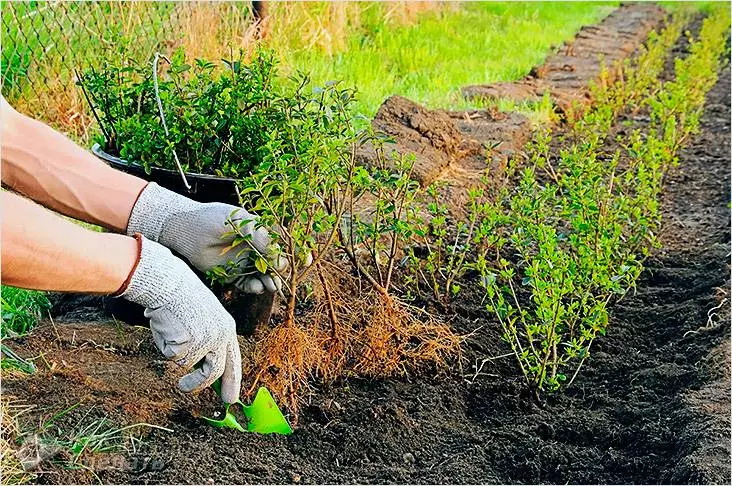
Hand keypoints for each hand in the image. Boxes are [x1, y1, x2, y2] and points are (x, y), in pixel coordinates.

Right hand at [118, 235, 241, 402]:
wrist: (169, 282)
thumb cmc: (182, 298)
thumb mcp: (204, 318)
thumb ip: (208, 342)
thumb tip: (203, 370)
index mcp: (227, 329)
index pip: (233, 361)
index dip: (233, 381)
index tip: (231, 398)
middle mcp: (220, 336)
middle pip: (214, 372)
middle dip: (198, 385)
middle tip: (185, 387)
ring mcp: (205, 341)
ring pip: (187, 364)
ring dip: (175, 354)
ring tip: (169, 333)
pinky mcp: (188, 343)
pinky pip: (171, 356)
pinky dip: (164, 345)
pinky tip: (166, 326)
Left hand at [126, 182, 283, 293]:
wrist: (182, 230)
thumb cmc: (209, 219)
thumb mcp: (237, 222)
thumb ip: (259, 237)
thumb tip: (278, 255)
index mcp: (258, 230)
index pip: (282, 242)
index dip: (294, 252)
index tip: (304, 260)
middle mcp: (253, 246)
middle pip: (275, 262)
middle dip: (282, 271)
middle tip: (283, 277)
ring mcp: (243, 261)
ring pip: (263, 274)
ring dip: (270, 281)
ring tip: (271, 286)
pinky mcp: (231, 274)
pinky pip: (247, 284)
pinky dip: (255, 287)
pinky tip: (257, 288)